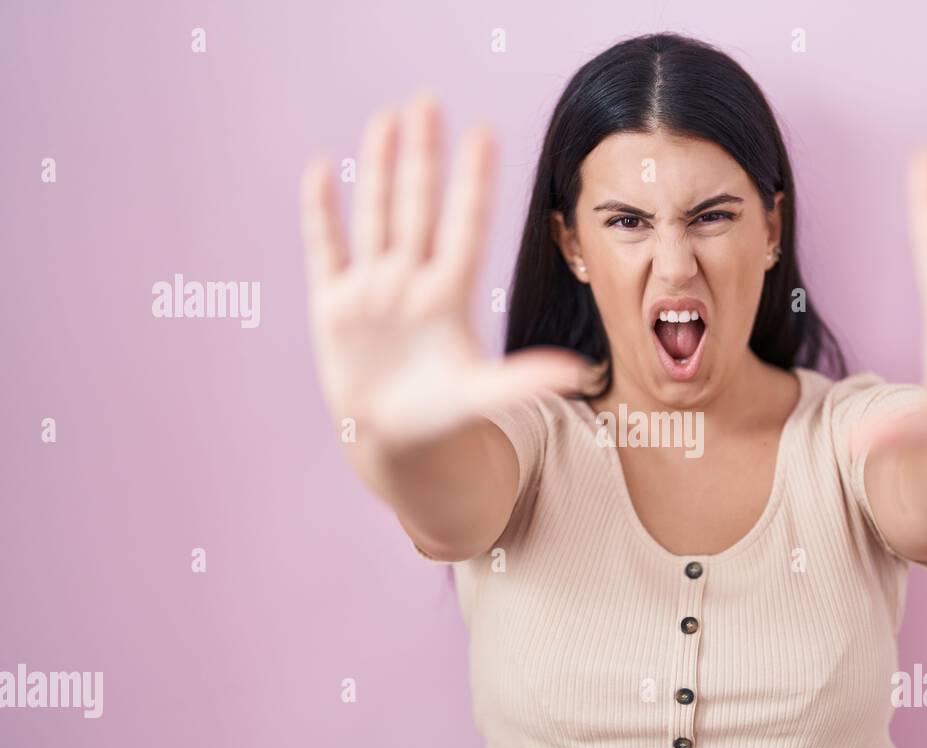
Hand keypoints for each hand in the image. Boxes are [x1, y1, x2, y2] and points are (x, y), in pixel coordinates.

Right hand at [299, 94, 590, 452]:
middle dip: (423, 156)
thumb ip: (522, 381)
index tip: (484, 134)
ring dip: (378, 168)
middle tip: (430, 100)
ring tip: (387, 119)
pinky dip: (321, 214)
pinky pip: (326, 250)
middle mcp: (412, 281)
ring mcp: (372, 288)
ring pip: (376, 215)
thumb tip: (578, 373)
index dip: (472, 182)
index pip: (465, 226)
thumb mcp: (481, 397)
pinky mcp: (334, 305)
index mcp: (450, 295)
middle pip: (419, 206)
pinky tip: (321, 171)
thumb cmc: (443, 417)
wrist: (395, 440)